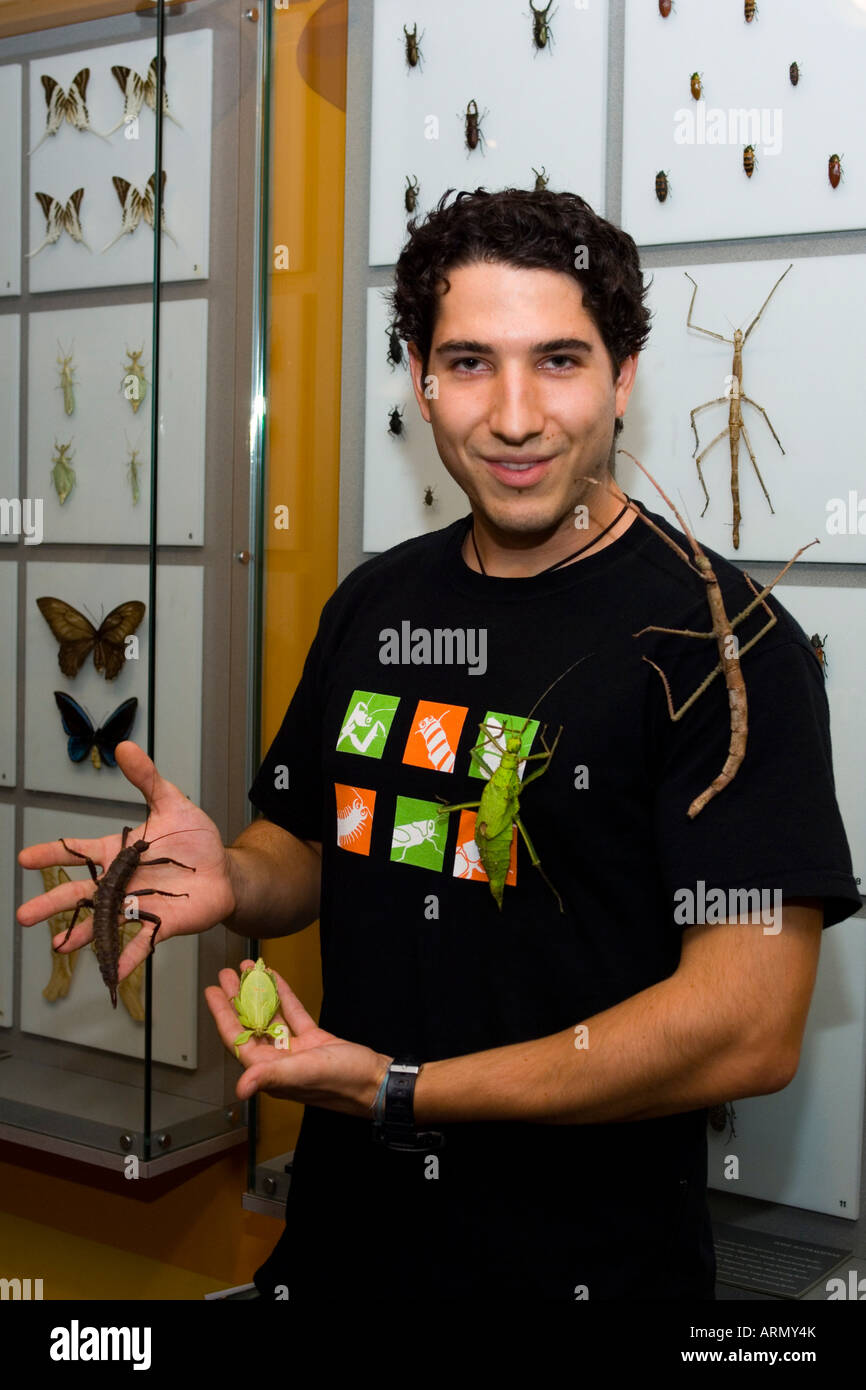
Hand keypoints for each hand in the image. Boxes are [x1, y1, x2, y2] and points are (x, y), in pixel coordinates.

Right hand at [17, 741, 235, 984]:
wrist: (225, 871)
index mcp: (118, 853)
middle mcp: (122, 882)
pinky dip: (126, 958)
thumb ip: (147, 779)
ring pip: (104, 921)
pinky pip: (141, 942)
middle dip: (53, 903)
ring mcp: (139, 904)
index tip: (25, 858)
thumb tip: (125, 746)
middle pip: (82, 893)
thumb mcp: (172, 802)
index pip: (78, 852)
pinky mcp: (161, 923)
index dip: (52, 854)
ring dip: (83, 934)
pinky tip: (112, 971)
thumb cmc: (195, 840)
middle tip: (24, 915)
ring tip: (59, 946)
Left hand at [206, 960, 392, 1117]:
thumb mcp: (305, 1074)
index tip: (212, 992)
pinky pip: (293, 1014)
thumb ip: (271, 1077)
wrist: (377, 1082)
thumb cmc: (342, 1082)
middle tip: (225, 975)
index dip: (222, 1015)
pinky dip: (284, 996)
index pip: (238, 1040)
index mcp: (270, 1072)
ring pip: (270, 1016)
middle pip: (250, 1025)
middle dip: (236, 1000)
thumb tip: (241, 1089)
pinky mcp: (313, 1041)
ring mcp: (296, 1050)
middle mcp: (278, 1061)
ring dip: (259, 994)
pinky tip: (276, 979)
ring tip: (247, 970)